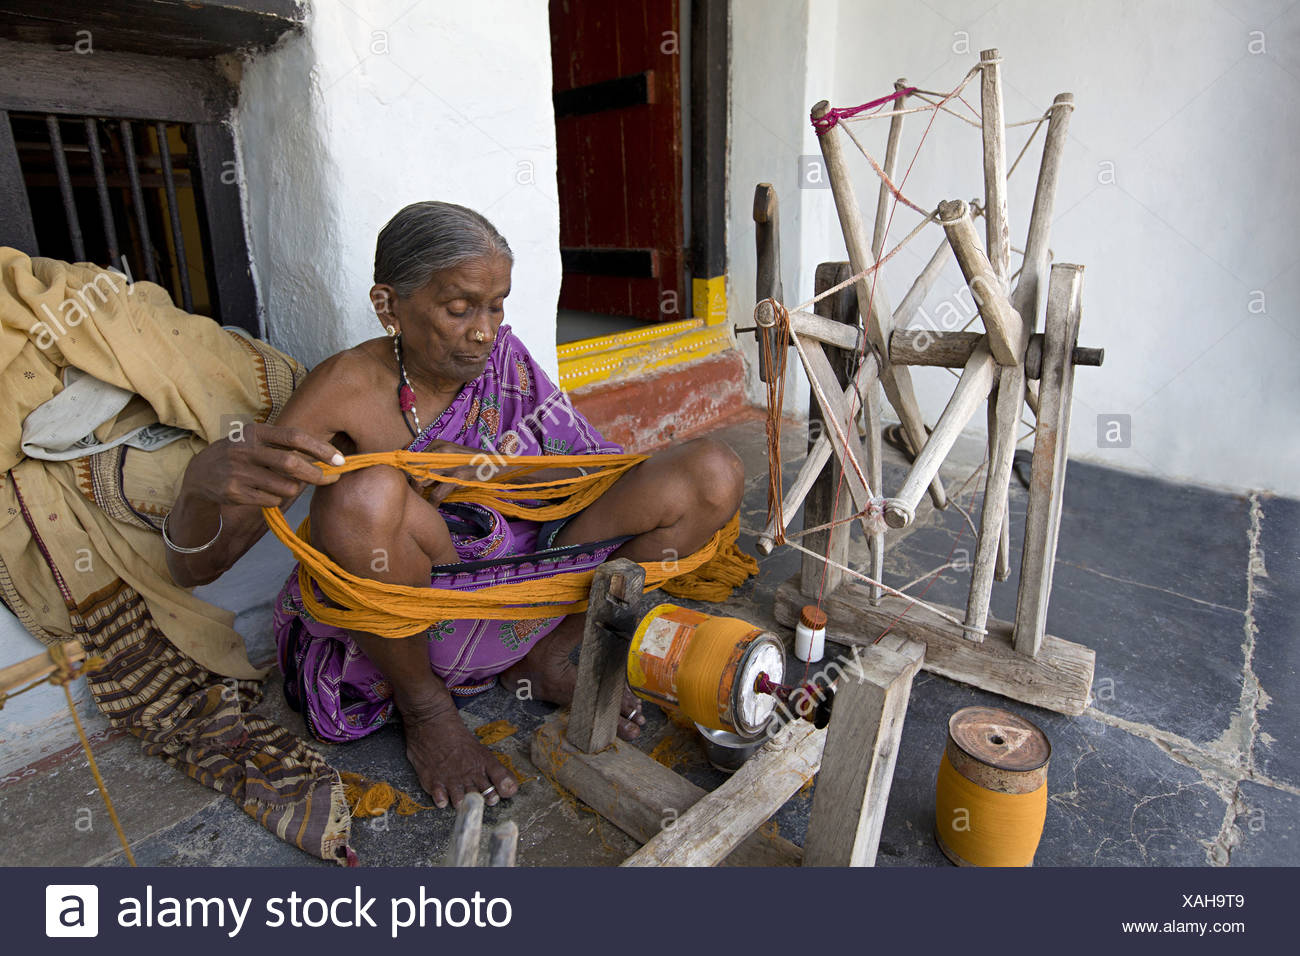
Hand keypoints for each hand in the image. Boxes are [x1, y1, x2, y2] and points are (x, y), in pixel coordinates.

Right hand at [182, 422, 344, 508]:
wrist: (198, 475)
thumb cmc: (239, 455)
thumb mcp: (255, 440)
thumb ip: (283, 445)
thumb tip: (325, 457)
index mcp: (254, 432)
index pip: (294, 436)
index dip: (320, 448)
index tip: (340, 459)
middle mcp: (245, 450)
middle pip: (292, 464)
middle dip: (317, 474)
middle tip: (331, 479)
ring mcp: (238, 472)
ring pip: (285, 487)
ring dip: (294, 489)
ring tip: (286, 485)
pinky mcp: (234, 493)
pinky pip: (271, 500)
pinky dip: (277, 499)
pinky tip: (267, 493)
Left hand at [409, 440, 480, 505]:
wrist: (495, 463)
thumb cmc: (471, 461)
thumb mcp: (451, 454)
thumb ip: (435, 460)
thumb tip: (415, 473)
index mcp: (437, 445)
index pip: (412, 458)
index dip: (406, 472)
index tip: (405, 482)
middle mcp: (441, 451)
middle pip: (414, 469)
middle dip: (411, 483)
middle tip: (411, 494)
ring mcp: (449, 463)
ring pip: (422, 480)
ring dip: (418, 493)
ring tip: (419, 502)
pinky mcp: (457, 476)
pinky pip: (437, 493)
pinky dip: (433, 502)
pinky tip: (432, 507)